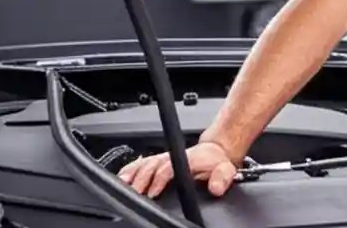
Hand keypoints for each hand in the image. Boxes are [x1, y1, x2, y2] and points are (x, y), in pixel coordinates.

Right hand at [117, 141, 238, 197]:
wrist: (214, 152)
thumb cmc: (216, 163)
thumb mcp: (225, 170)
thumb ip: (221, 178)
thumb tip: (216, 188)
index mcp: (185, 159)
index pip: (168, 168)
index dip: (159, 179)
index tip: (152, 192)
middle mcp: (171, 157)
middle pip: (150, 166)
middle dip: (140, 180)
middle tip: (133, 194)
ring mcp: (162, 159)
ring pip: (142, 165)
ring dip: (132, 175)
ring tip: (122, 186)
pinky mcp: (156, 161)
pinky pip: (139, 164)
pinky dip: (129, 170)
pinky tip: (121, 178)